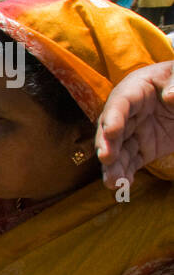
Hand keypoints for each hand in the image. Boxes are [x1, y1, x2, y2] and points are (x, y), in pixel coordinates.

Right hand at [96, 61, 173, 187]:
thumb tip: (169, 96)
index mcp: (135, 89)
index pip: (120, 103)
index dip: (114, 116)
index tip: (112, 131)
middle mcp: (128, 113)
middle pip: (111, 130)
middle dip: (107, 145)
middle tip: (106, 158)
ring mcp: (135, 132)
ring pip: (118, 150)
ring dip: (113, 166)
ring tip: (112, 183)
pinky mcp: (143, 149)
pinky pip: (131, 162)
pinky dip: (126, 173)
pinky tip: (123, 185)